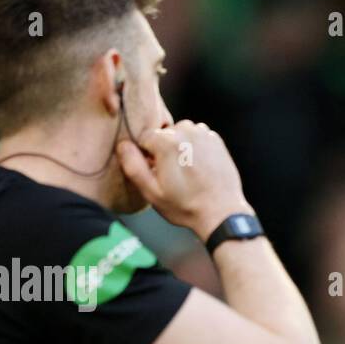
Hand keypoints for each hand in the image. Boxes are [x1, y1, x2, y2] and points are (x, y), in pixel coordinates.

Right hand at [116, 119, 252, 238]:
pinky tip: (199, 168)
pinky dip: (195, 148)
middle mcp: (185, 130)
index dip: (147, 157)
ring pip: (180, 134)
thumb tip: (123, 145)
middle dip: (164, 151)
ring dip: (180, 148)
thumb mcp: (152, 192)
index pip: (143, 139)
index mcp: (166, 141)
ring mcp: (203, 134)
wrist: (221, 213)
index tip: (157, 173)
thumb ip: (133, 166)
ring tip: (187, 172)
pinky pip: (197, 137)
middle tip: (174, 176)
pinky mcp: (216, 140)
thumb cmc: (185, 206)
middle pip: (163, 135)